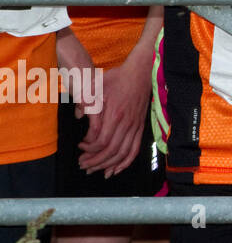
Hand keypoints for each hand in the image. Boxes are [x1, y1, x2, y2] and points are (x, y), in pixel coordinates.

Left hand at [77, 51, 150, 176]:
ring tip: (95, 170)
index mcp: (115, 114)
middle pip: (111, 151)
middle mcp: (127, 123)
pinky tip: (116, 169)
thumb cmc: (117, 78)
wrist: (141, 72)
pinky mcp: (140, 127)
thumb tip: (79, 117)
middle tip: (83, 164)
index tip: (80, 146)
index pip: (102, 141)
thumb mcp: (97, 86)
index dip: (90, 149)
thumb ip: (87, 102)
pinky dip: (125, 162)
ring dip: (108, 165)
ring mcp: (135, 126)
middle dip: (95, 161)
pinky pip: (135, 149)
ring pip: (122, 153)